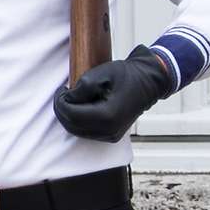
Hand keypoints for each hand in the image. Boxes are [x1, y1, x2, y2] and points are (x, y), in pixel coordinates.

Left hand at [52, 48, 177, 141]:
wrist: (148, 82)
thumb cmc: (128, 76)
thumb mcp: (101, 74)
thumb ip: (81, 88)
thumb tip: (67, 99)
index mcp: (107, 115)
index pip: (71, 114)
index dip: (60, 102)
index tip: (61, 90)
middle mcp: (109, 130)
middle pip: (72, 125)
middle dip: (62, 110)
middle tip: (62, 95)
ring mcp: (111, 135)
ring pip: (77, 131)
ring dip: (69, 116)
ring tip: (71, 100)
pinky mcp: (111, 135)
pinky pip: (86, 132)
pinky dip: (78, 122)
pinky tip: (81, 108)